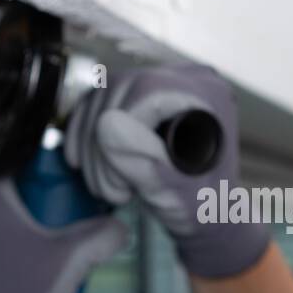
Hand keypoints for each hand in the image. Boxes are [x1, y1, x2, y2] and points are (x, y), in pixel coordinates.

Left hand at [0, 177, 127, 292]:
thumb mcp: (73, 260)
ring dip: (11, 248)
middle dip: (30, 220)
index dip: (40, 182)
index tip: (58, 198)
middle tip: (55, 240)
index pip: (14, 172)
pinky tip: (15, 292)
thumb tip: (119, 229)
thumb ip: (102, 237)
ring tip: (37, 270)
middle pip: (3, 207)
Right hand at [64, 63, 268, 277]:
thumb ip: (143, 158)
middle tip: (115, 191)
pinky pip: (93, 104)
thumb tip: (106, 122)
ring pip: (99, 98)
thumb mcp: (175, 190)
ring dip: (91, 148)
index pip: (146, 90)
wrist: (201, 215)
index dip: (120, 131)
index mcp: (208, 93)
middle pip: (118, 91)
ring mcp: (158, 81)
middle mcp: (186, 77)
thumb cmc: (201, 206)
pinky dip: (84, 139)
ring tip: (110, 188)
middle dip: (102, 146)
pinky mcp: (134, 94)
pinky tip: (93, 170)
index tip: (122, 180)